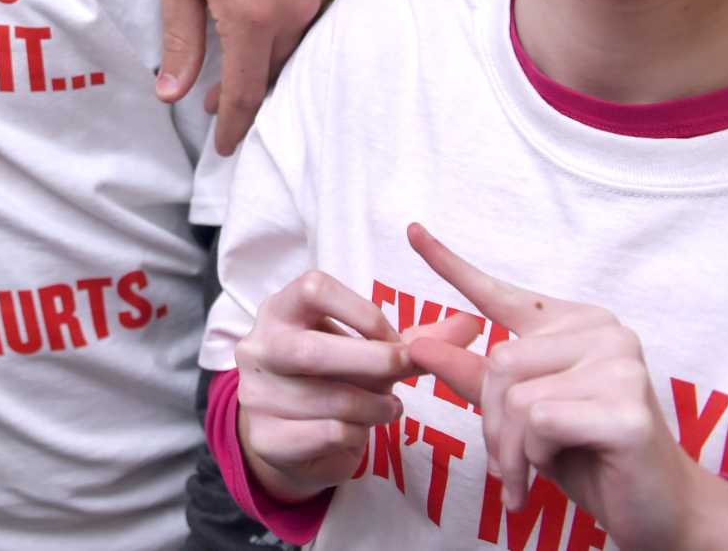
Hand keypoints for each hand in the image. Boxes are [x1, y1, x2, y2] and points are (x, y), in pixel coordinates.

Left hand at [158, 0, 342, 153]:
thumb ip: (179, 39)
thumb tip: (171, 94)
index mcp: (255, 16)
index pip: (246, 93)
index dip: (233, 125)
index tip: (224, 148)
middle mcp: (299, 5)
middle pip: (274, 67)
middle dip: (246, 89)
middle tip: (213, 101)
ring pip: (296, 35)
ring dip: (268, 51)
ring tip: (238, 55)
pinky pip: (312, 0)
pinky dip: (287, 13)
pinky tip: (263, 3)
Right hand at [234, 268, 483, 502]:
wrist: (290, 439)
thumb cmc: (333, 380)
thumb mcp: (368, 352)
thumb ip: (416, 340)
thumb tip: (472, 325)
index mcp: (280, 310)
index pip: (313, 288)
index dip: (361, 312)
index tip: (391, 336)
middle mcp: (257, 345)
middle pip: (312, 349)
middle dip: (372, 362)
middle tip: (404, 372)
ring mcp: (255, 392)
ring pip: (326, 399)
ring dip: (373, 407)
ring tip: (389, 407)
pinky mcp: (264, 437)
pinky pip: (323, 434)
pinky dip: (355, 434)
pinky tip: (360, 430)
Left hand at [405, 224, 727, 550]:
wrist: (657, 508)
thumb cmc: (588, 456)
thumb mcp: (521, 415)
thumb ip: (474, 377)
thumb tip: (418, 344)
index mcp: (574, 324)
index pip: (501, 294)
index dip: (450, 265)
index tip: (411, 231)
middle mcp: (603, 331)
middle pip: (500, 362)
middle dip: (493, 424)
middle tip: (508, 465)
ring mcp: (620, 365)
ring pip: (517, 396)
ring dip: (514, 447)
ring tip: (534, 470)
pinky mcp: (626, 407)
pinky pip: (541, 423)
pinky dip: (538, 456)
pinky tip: (565, 463)